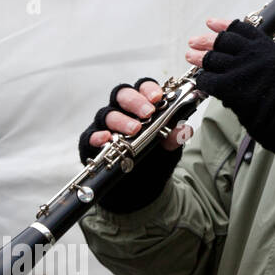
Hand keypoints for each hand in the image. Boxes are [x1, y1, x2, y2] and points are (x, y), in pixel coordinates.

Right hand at [78, 79, 187, 213]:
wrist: (140, 186)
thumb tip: (184, 129)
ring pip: (107, 113)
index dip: (149, 89)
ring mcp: (105, 125)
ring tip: (134, 129)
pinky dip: (98, 136)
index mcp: (142, 105)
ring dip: (120, 120)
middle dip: (135, 101)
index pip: (143, 88)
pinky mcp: (92, 142)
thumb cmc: (153, 157)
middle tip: (148, 113)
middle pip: (123, 94)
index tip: (158, 97)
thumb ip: (175, 137)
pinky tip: (106, 139)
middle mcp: (122, 111)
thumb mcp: (168, 147)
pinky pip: (90, 136)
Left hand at [192, 19, 274, 169]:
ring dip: (199, 58)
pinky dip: (202, 80)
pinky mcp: (229, 87)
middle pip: (222, 41)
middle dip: (206, 40)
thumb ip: (262, 56)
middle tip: (194, 41)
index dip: (223, 25)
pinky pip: (208, 79)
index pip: (240, 28)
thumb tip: (241, 53)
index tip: (211, 23)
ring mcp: (239, 69)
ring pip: (212, 58)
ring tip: (190, 56)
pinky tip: (201, 81)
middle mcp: (252, 54)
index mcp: (266, 46)